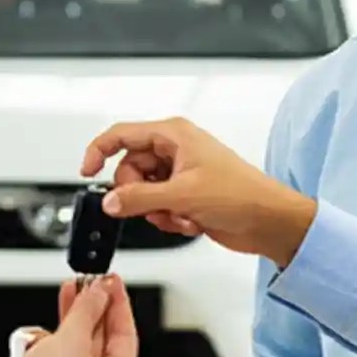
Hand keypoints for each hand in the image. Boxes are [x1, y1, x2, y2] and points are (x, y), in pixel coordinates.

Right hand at [20, 275, 137, 356]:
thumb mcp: (73, 336)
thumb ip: (88, 308)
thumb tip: (98, 291)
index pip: (126, 334)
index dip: (118, 303)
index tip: (111, 283)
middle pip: (104, 339)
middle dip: (93, 308)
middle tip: (91, 284)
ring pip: (83, 345)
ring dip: (76, 317)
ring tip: (72, 291)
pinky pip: (68, 356)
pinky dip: (63, 335)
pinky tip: (58, 316)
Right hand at [80, 117, 317, 266]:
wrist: (268, 222)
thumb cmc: (242, 195)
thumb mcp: (182, 195)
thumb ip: (139, 197)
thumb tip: (111, 201)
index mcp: (174, 135)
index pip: (122, 135)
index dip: (99, 151)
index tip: (87, 172)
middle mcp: (175, 151)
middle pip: (129, 169)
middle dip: (138, 194)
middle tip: (155, 205)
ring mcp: (180, 174)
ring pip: (142, 192)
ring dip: (156, 211)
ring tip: (181, 215)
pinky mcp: (185, 196)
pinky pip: (157, 207)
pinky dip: (168, 219)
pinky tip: (190, 222)